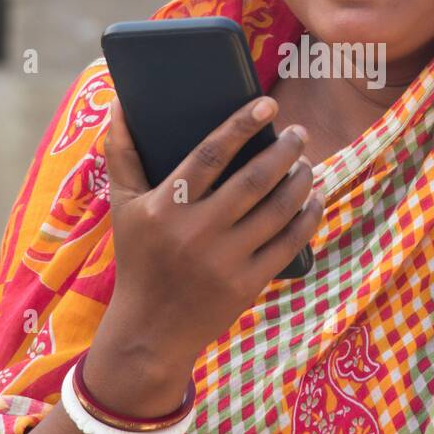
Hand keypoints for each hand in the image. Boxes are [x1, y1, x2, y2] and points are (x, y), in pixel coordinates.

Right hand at [92, 92, 322, 386]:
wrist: (150, 331)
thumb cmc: (138, 259)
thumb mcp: (123, 206)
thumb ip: (122, 153)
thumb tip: (119, 102)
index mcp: (166, 207)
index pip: (209, 155)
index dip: (241, 126)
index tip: (267, 103)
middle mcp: (197, 232)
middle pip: (254, 180)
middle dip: (285, 150)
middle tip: (299, 132)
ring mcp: (225, 260)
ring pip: (277, 209)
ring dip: (300, 180)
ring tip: (307, 163)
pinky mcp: (247, 284)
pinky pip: (289, 243)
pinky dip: (308, 217)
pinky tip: (315, 199)